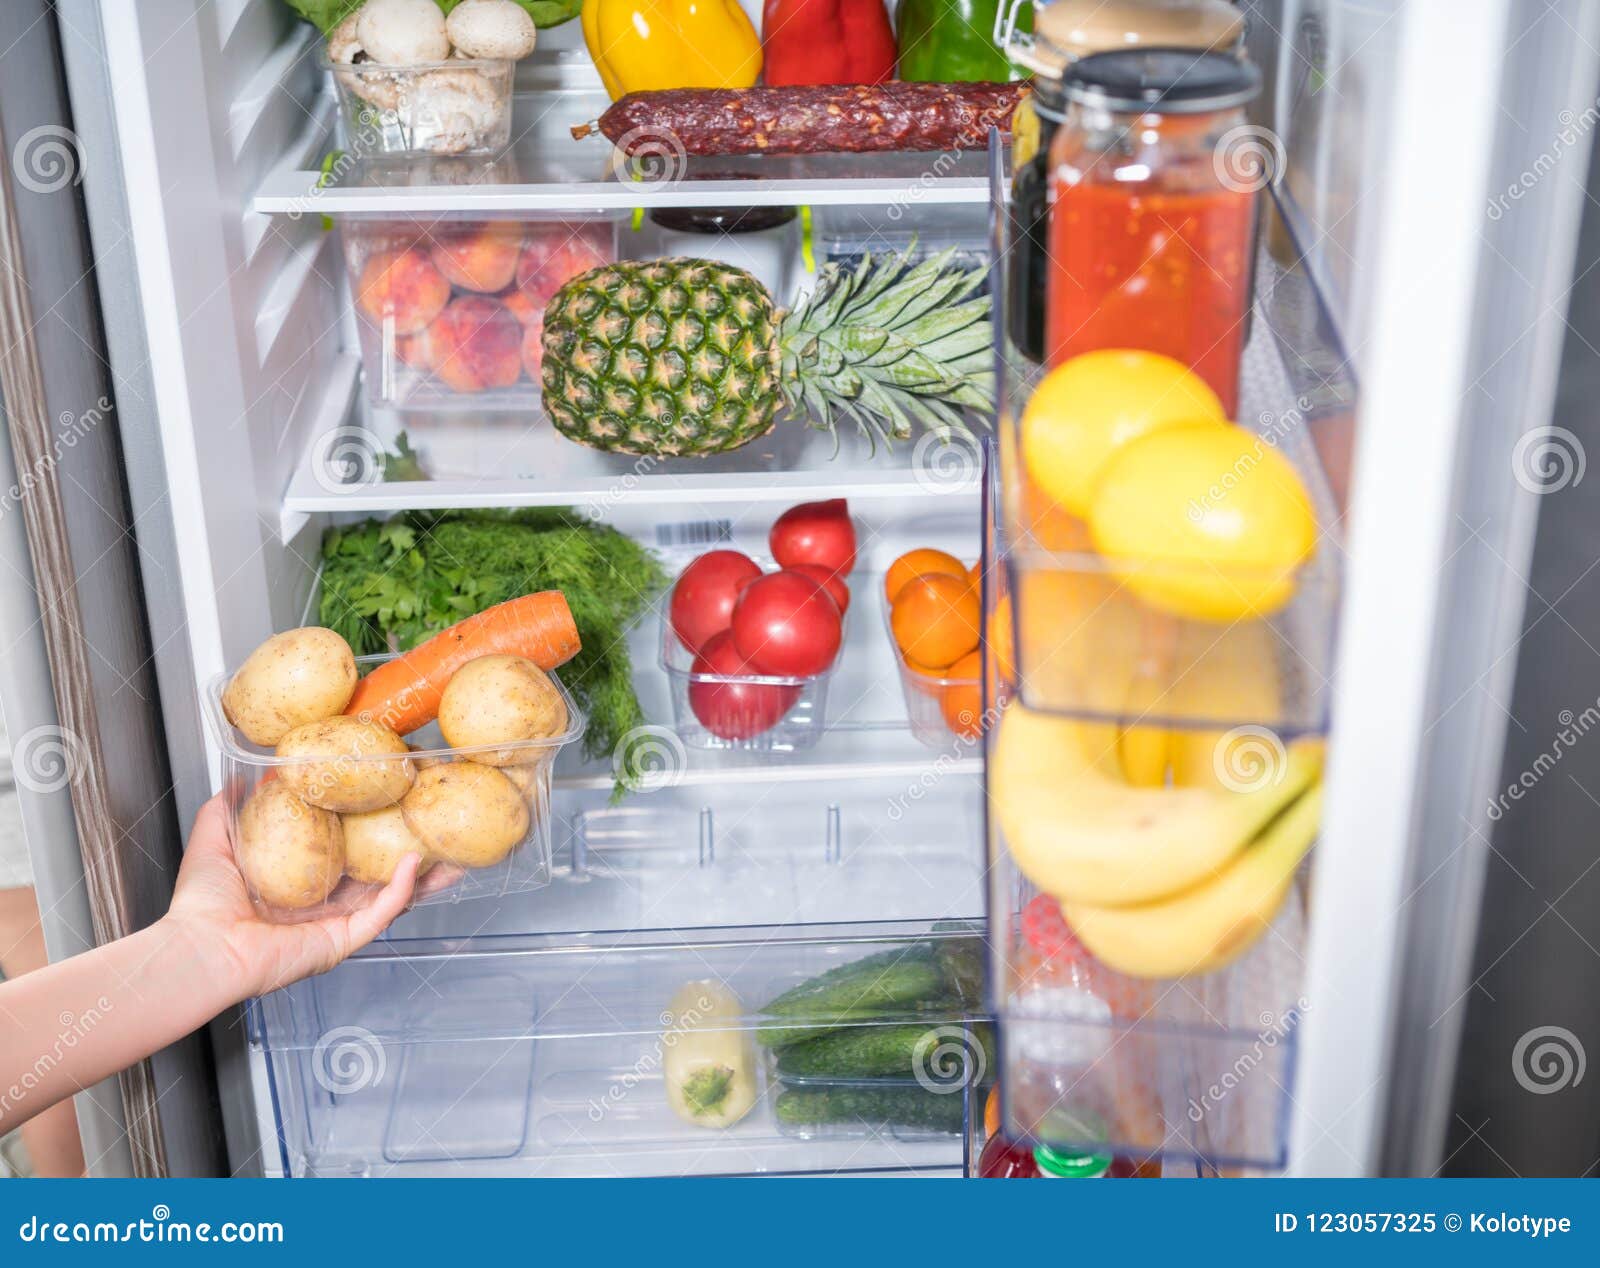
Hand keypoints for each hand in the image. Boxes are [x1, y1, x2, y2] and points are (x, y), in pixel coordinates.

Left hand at [162, 794, 419, 1000]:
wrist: (200, 946)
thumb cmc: (201, 904)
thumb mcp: (214, 838)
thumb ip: (228, 808)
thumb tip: (245, 777)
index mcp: (299, 885)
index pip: (346, 855)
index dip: (372, 831)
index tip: (392, 805)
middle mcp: (322, 906)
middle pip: (380, 877)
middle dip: (414, 857)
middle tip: (436, 831)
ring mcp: (336, 925)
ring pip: (392, 898)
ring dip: (424, 878)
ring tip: (453, 856)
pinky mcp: (341, 941)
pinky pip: (380, 913)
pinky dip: (402, 890)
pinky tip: (413, 863)